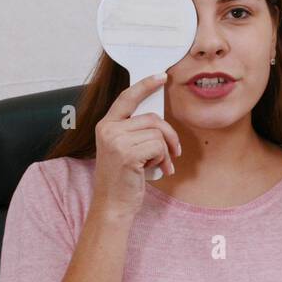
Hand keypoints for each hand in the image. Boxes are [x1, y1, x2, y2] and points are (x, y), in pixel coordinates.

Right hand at [91, 74, 182, 219]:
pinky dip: (163, 159)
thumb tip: (160, 120)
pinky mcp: (126, 154)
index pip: (127, 98)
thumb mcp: (124, 149)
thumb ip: (135, 131)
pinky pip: (159, 146)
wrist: (113, 205)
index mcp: (106, 125)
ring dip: (166, 151)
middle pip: (152, 118)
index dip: (145, 85)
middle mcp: (108, 130)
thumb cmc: (123, 179)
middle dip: (169, 135)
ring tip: (162, 165)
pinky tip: (156, 170)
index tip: (161, 76)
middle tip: (175, 152)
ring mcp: (116, 141)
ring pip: (158, 133)